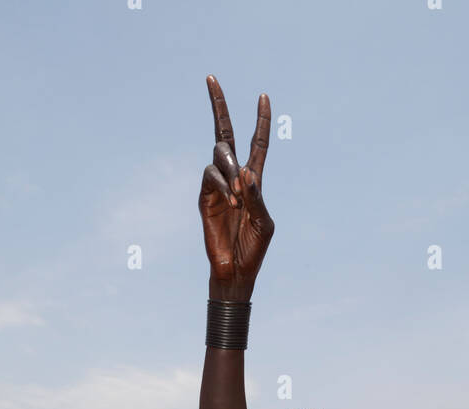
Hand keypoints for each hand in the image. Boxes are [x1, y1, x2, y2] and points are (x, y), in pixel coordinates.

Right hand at [200, 76, 273, 301]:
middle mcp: (234, 177)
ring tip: (240, 195)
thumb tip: (245, 171)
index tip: (264, 96)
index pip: (257, 143)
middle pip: (224, 133)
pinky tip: (232, 201)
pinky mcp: (204, 196)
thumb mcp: (264, 222)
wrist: (235, 271)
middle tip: (211, 78)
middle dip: (218, 105)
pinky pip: (210, 175)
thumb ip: (258, 197)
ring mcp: (216, 185)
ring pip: (219, 153)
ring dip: (231, 167)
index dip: (261, 120)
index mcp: (254, 180)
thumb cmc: (253, 249)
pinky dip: (224, 185)